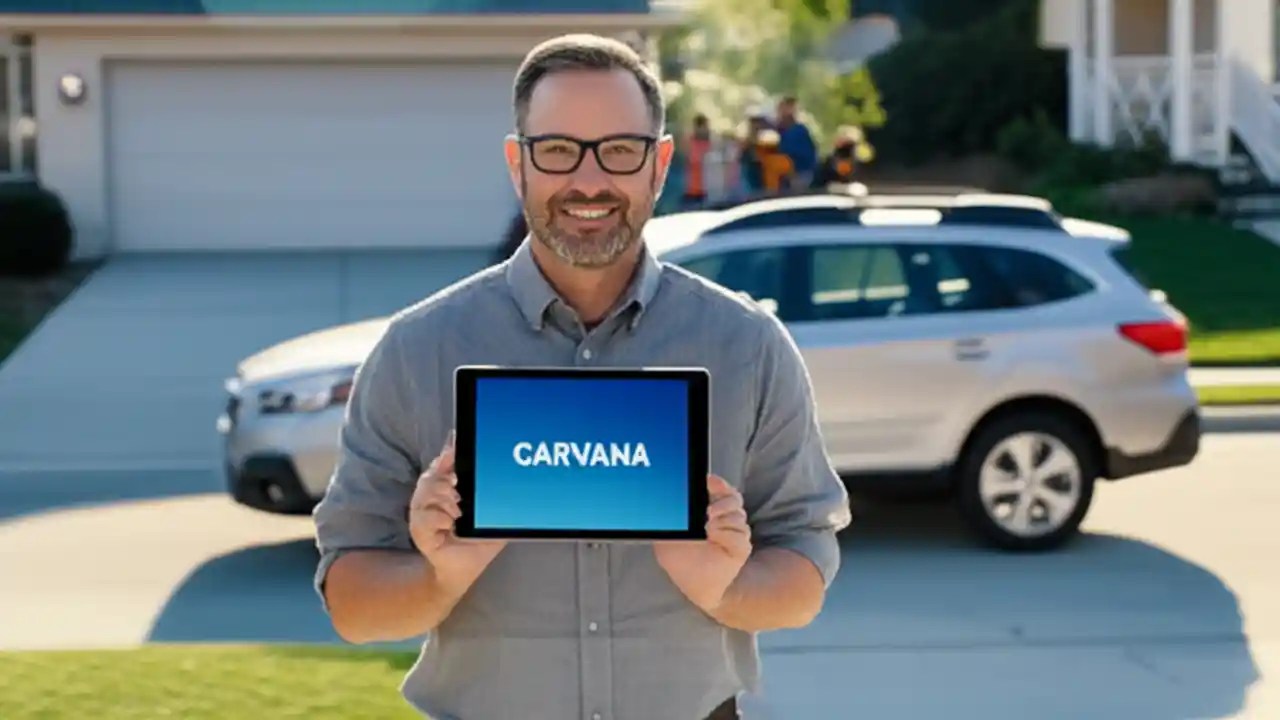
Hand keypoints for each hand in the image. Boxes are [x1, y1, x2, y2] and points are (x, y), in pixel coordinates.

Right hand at [409, 430, 505, 595]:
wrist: (461, 572)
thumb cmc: (475, 543)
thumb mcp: (490, 516)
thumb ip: (494, 495)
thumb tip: (504, 474)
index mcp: (446, 491)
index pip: (442, 465)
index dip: (448, 455)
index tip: (456, 445)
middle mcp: (431, 499)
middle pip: (431, 475)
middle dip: (445, 477)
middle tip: (458, 488)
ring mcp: (423, 515)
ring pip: (426, 492)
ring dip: (444, 498)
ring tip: (457, 511)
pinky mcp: (420, 533)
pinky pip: (425, 517)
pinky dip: (439, 517)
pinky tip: (450, 523)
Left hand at [654, 474, 751, 613]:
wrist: (695, 585)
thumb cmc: (681, 560)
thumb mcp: (667, 535)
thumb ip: (667, 518)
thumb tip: (662, 500)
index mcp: (708, 510)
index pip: (720, 489)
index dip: (718, 483)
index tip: (709, 481)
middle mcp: (724, 518)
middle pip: (733, 498)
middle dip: (722, 501)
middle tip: (708, 511)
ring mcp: (734, 531)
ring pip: (737, 515)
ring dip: (722, 520)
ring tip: (708, 529)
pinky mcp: (741, 546)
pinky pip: (740, 534)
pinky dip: (726, 535)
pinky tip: (715, 539)